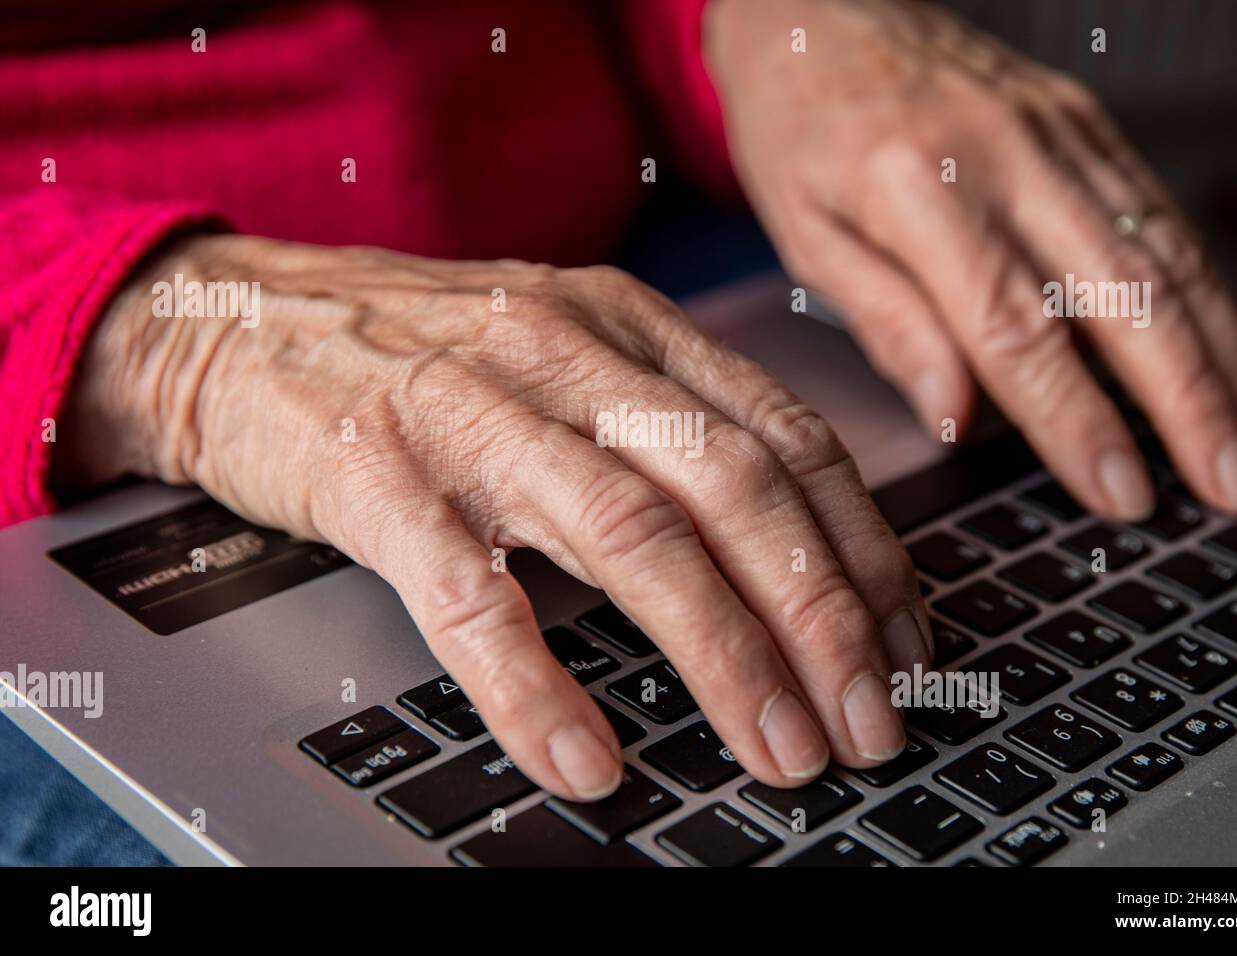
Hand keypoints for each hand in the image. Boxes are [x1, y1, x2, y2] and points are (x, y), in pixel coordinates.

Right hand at [62, 234, 930, 798]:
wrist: (244, 321)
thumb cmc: (424, 353)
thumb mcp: (568, 354)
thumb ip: (668, 424)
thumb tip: (788, 543)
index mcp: (628, 326)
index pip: (786, 436)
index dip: (863, 548)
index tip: (906, 641)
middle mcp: (568, 355)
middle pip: (733, 488)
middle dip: (820, 614)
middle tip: (866, 719)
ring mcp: (471, 412)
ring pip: (630, 535)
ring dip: (722, 655)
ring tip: (776, 748)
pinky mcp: (377, 474)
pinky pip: (472, 596)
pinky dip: (538, 687)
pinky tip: (589, 756)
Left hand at [706, 0, 1236, 518]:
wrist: (819, 12)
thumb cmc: (800, 131)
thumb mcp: (806, 239)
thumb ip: (889, 326)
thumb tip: (958, 420)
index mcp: (919, 189)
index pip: (1017, 329)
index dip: (1078, 421)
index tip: (1121, 494)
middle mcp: (1006, 154)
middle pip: (1122, 294)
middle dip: (1188, 403)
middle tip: (1232, 488)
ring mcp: (1057, 132)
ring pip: (1166, 255)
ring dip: (1222, 356)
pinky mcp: (1083, 123)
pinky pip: (1160, 215)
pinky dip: (1205, 294)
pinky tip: (1228, 353)